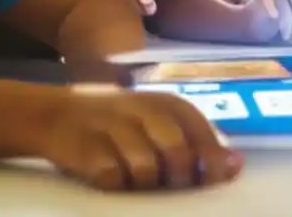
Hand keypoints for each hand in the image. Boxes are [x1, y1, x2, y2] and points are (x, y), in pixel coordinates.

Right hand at [40, 89, 241, 190]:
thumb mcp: (160, 124)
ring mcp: (114, 127)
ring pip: (147, 169)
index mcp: (168, 103)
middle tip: (169, 187)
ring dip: (145, 184)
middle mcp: (143, 109)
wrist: (55, 115)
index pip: (202, 133)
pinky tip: (110, 178)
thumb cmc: (120, 126)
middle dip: (179, 179)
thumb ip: (198, 143)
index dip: (212, 162)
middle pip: (177, 153)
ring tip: (136, 181)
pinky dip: (117, 185)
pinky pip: (114, 179)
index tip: (214, 183)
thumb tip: (237, 165)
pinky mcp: (87, 149)